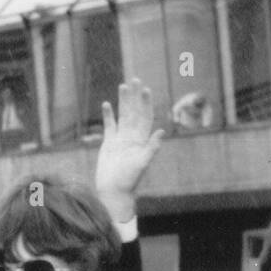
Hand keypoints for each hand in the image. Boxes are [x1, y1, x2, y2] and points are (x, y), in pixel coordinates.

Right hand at [94, 78, 162, 223]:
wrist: (113, 192)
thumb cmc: (129, 180)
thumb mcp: (142, 163)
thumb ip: (152, 147)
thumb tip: (162, 131)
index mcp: (141, 140)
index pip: (145, 117)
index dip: (146, 103)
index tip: (145, 89)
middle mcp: (132, 137)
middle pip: (134, 112)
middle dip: (135, 96)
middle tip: (135, 79)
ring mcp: (121, 139)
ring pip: (123, 115)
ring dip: (123, 101)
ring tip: (123, 86)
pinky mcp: (109, 144)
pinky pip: (110, 126)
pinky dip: (108, 115)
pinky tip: (107, 104)